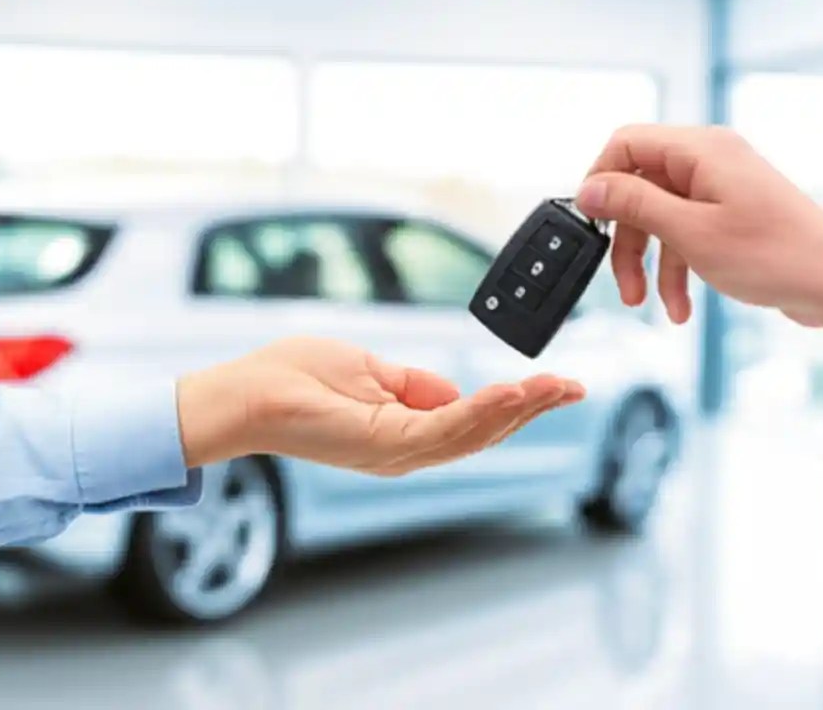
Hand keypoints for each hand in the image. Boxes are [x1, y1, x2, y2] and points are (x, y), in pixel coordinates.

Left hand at [176, 337, 584, 474]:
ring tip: (557, 388)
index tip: (555, 385)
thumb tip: (452, 389)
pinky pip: (445, 428)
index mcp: (403, 433)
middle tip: (575, 388)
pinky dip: (481, 410)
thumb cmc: (292, 378)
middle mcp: (405, 451)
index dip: (515, 404)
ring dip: (519, 410)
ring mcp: (396, 453)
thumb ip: (415, 383)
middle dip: (532, 410)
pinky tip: (511, 392)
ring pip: (473, 434)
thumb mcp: (370, 369)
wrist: (246, 393)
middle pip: (484, 433)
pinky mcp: (383, 445)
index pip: (472, 422)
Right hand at [575, 124, 822, 376]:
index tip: (591, 223)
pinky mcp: (731, 216)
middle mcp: (710, 161)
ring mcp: (722, 188)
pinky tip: (680, 307)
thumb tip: (589, 188)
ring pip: (660, 218)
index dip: (600, 181)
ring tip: (648, 303)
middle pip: (639, 188)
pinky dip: (678, 269)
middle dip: (627, 241)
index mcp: (701, 149)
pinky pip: (686, 234)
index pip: (626, 144)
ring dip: (650, 264)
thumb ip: (634, 206)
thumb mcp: (690, 233)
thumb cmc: (775, 256)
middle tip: (624, 284)